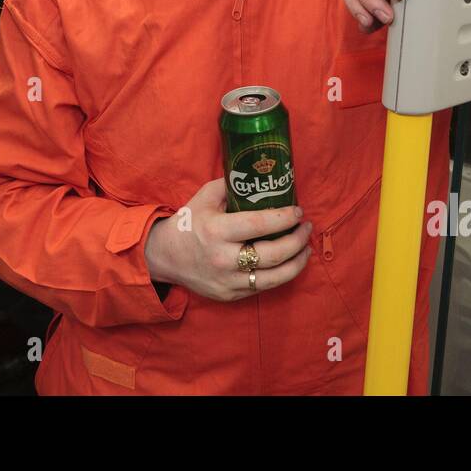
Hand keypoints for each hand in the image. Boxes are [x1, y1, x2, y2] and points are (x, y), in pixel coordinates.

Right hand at [144, 178, 311, 301]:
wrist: (164, 256)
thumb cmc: (188, 222)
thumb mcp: (205, 196)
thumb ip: (232, 185)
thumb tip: (260, 175)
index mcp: (216, 231)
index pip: (259, 225)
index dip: (284, 218)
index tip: (298, 211)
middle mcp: (223, 259)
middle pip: (273, 254)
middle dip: (297, 240)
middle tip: (306, 227)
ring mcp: (227, 281)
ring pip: (274, 277)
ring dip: (297, 262)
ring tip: (306, 247)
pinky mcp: (230, 295)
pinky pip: (263, 287)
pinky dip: (282, 275)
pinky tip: (290, 263)